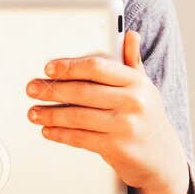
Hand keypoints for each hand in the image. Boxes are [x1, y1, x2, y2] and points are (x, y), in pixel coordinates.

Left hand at [25, 30, 190, 193]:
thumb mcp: (144, 87)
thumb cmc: (147, 117)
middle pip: (83, 91)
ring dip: (50, 114)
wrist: (161, 158)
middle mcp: (133, 101)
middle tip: (33, 88)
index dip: (69, 66)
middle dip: (52, 90)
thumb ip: (132, 61)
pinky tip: (48, 130)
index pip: (97, 67)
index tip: (49, 68)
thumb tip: (130, 35)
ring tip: (34, 112)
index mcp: (136, 81)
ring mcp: (125, 125)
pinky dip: (60, 133)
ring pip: (78, 116)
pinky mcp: (116, 147)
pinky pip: (80, 138)